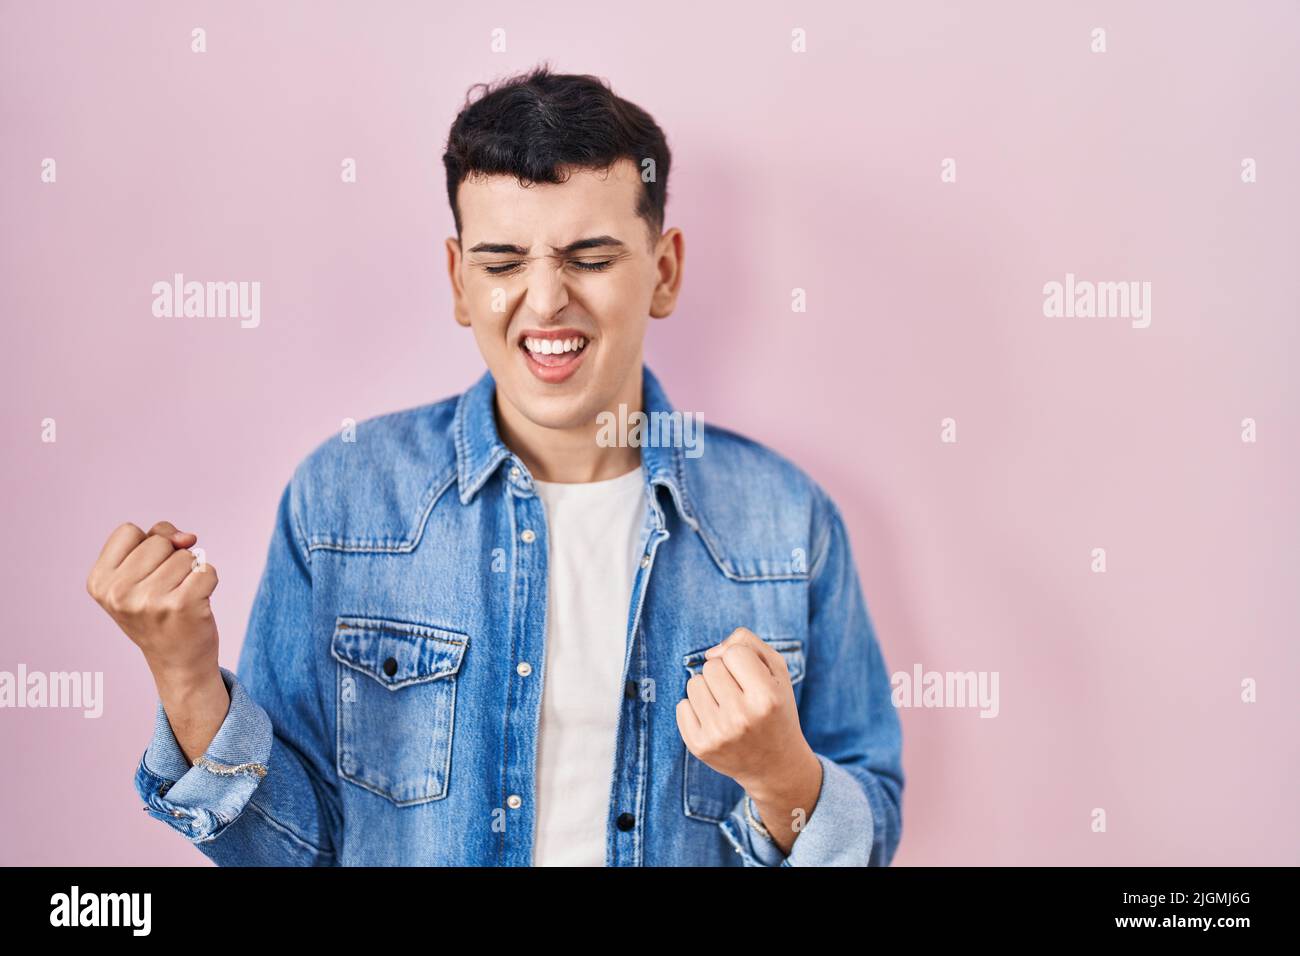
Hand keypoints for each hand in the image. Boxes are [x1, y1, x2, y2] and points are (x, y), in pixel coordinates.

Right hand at [86, 520, 220, 684]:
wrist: (177, 662)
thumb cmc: (158, 612)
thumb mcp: (139, 576)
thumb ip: (158, 541)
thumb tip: (188, 538)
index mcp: (99, 582)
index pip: (128, 530)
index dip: (146, 545)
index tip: (146, 572)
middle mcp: (118, 592)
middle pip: (159, 540)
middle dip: (170, 558)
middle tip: (165, 590)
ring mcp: (149, 600)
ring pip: (185, 555)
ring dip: (189, 572)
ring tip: (178, 598)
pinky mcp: (181, 605)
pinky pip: (206, 570)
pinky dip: (208, 581)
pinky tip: (196, 603)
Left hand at [675, 626, 816, 799]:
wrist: (775, 765)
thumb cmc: (775, 709)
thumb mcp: (777, 671)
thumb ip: (748, 643)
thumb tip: (710, 653)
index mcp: (766, 697)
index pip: (734, 653)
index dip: (742, 661)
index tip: (752, 678)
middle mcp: (741, 717)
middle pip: (711, 666)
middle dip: (723, 674)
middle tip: (739, 694)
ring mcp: (718, 734)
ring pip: (693, 683)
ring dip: (708, 690)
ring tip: (727, 707)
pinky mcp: (699, 747)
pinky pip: (682, 706)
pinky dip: (695, 709)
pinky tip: (715, 721)